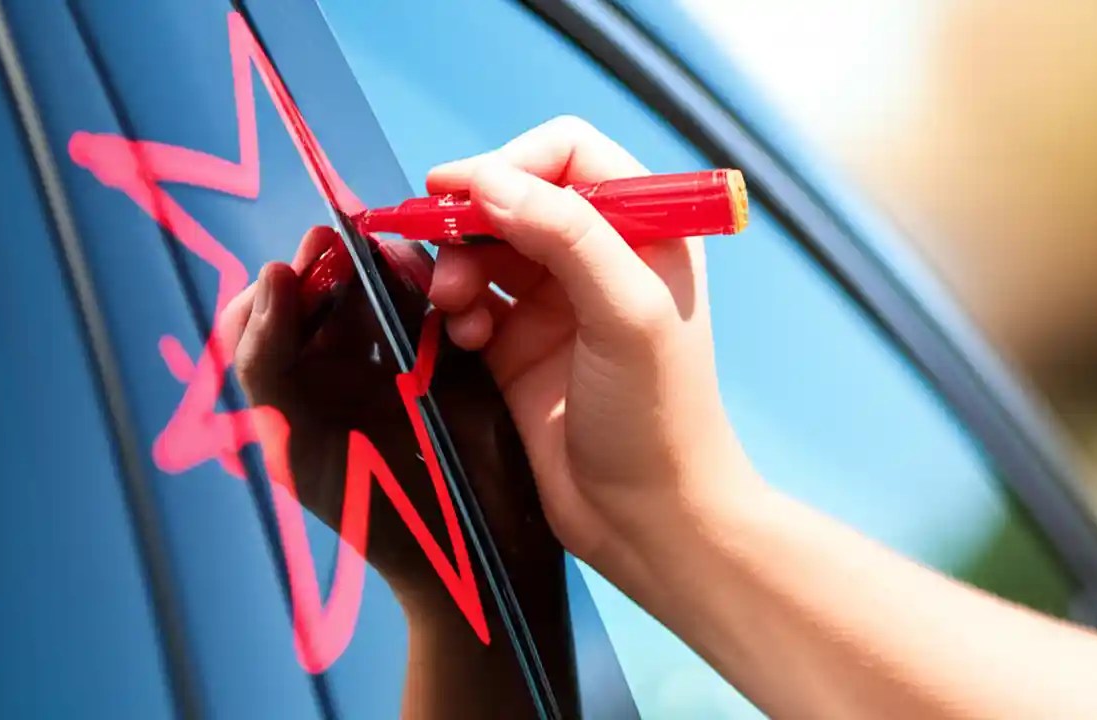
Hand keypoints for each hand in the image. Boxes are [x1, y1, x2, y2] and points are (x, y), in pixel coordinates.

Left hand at [223, 227, 463, 606]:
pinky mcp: (465, 351)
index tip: (296, 268)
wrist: (471, 552)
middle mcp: (351, 359)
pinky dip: (451, 294)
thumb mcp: (299, 444)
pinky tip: (454, 313)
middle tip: (353, 247)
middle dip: (343, 261)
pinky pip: (452, 303)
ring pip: (397, 281)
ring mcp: (409, 351)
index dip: (282, 283)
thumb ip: (266, 366)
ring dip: (401, 269)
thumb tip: (274, 276)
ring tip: (411, 276)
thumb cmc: (377, 511)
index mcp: (302, 380)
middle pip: (339, 283)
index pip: (275, 309)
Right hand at [426, 117, 757, 582]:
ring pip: (482, 246)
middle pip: (514, 196)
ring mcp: (555, 302)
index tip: (460, 192)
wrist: (645, 519)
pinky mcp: (517, 346)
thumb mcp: (625, 313)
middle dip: (471, 217)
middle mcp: (599, 257)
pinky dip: (454, 308)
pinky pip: (467, 300)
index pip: (568, 154)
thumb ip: (566, 235)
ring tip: (453, 301)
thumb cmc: (658, 415)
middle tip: (438, 244)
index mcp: (644, 230)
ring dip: (455, 263)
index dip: (511, 162)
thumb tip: (488, 180)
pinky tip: (464, 335)